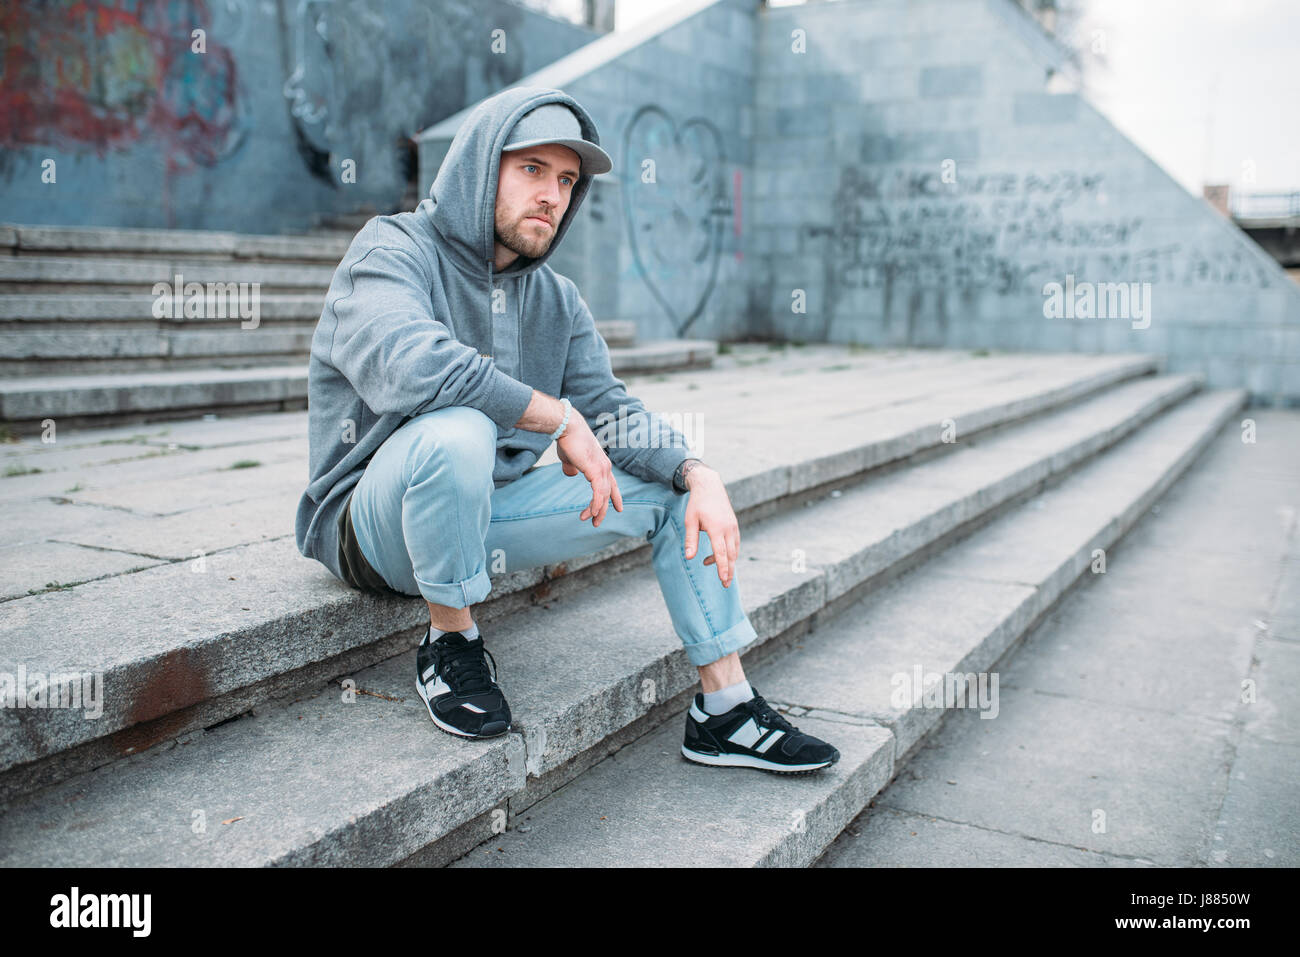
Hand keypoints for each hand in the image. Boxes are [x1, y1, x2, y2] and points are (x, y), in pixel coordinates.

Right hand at [555, 414, 622, 526]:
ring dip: (596, 510)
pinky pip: (599, 493)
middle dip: (603, 509)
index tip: (619, 509)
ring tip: (590, 521)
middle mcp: (605, 467)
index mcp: (601, 464)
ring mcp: (602, 469)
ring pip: (603, 495)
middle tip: (597, 522)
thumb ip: (572, 467)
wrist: (567, 427)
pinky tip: (593, 512)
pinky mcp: (596, 470)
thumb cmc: (568, 440)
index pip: (611, 484)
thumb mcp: (570, 458)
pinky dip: (596, 504)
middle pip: (608, 493)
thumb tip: (571, 474)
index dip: (615, 497)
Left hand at [682, 466, 739, 586]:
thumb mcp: (690, 521)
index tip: (723, 580)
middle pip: (731, 555)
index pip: (721, 553)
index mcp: (716, 528)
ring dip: (728, 562)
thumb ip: (691, 540)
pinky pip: (735, 543)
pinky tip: (720, 556)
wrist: (710, 486)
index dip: (722, 567)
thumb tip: (689, 558)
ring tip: (719, 572)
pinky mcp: (734, 525)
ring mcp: (733, 527)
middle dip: (729, 570)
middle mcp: (728, 528)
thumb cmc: (697, 504)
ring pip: (734, 550)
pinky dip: (730, 553)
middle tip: (725, 584)